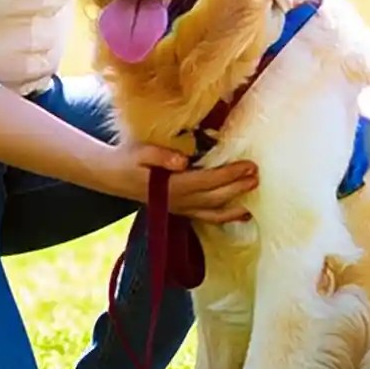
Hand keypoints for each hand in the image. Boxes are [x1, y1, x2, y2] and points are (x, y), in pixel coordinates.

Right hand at [100, 142, 258, 223]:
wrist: (112, 176)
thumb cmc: (127, 159)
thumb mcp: (140, 151)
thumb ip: (161, 156)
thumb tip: (182, 161)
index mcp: (172, 185)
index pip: (208, 180)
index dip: (230, 174)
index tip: (249, 166)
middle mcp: (179, 200)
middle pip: (215, 197)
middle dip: (238, 187)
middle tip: (257, 176)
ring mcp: (180, 208)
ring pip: (213, 211)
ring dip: (234, 206)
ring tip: (253, 198)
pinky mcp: (179, 210)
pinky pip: (205, 217)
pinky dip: (223, 216)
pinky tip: (239, 213)